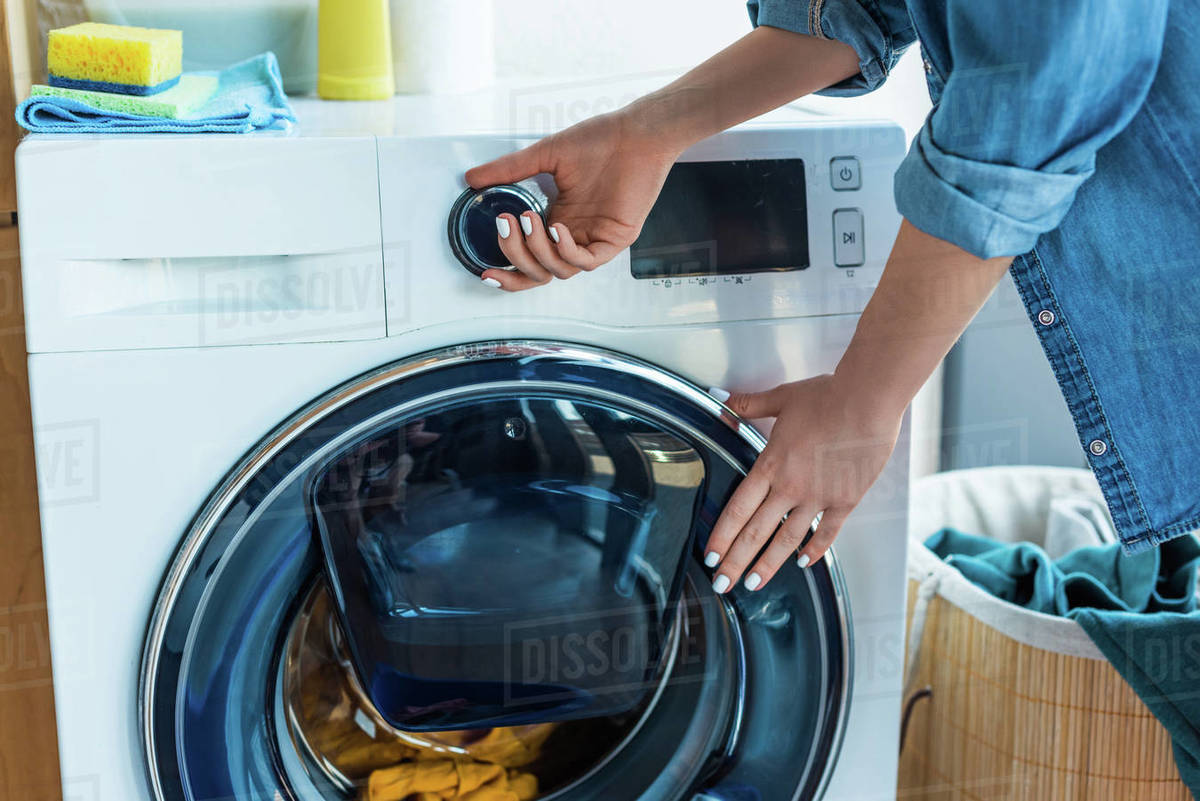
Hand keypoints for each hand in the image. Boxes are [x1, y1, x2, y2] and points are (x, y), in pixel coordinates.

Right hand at [463, 109, 680, 290]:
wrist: (635, 133)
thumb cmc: (598, 141)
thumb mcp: (544, 156)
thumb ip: (509, 169)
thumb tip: (472, 178)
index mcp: (556, 221)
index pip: (529, 261)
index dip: (507, 272)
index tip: (485, 270)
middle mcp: (573, 236)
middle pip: (539, 272)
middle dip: (516, 256)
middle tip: (506, 225)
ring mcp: (594, 240)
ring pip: (560, 270)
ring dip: (538, 250)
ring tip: (529, 220)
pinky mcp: (615, 240)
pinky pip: (587, 261)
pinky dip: (567, 251)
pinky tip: (556, 229)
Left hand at [705, 375, 901, 592]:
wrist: (868, 400)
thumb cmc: (827, 396)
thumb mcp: (781, 398)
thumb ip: (748, 405)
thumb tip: (720, 400)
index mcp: (770, 464)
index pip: (737, 509)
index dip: (721, 536)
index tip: (710, 556)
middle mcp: (790, 487)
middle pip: (755, 533)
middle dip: (735, 562)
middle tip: (722, 584)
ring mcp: (818, 497)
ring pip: (787, 540)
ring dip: (768, 565)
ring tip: (753, 585)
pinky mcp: (845, 500)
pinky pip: (826, 532)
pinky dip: (814, 550)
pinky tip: (803, 563)